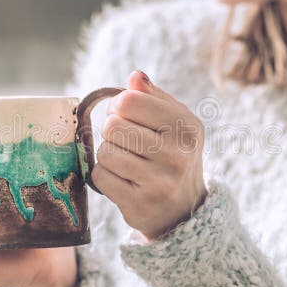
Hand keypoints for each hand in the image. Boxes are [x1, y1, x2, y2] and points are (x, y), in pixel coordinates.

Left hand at [92, 70, 207, 240]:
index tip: (125, 116)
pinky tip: (123, 180)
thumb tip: (135, 77)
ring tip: (126, 161)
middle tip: (125, 141)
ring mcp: (159, 182)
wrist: (183, 209)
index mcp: (186, 127)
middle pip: (113, 127)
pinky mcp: (139, 204)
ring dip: (109, 155)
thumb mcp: (174, 122)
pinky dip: (105, 176)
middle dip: (113, 132)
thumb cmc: (172, 155)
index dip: (118, 106)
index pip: (129, 100)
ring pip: (105, 152)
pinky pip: (101, 177)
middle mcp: (177, 154)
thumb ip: (153, 97)